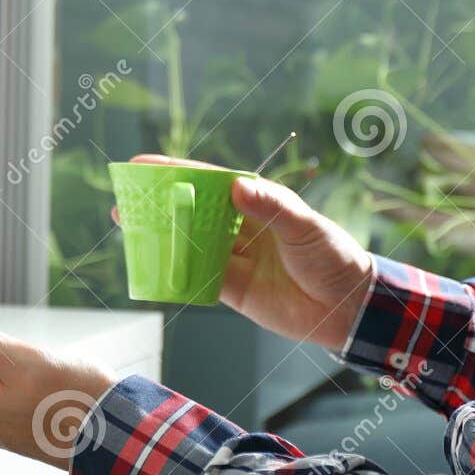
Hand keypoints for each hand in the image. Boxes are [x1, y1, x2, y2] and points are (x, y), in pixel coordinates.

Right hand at [118, 156, 373, 350]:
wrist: (350, 308)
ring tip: (127, 226)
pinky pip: (197, 277)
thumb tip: (235, 186)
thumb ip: (270, 207)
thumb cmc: (333, 257)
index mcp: (256, 202)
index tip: (142, 165)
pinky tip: (151, 264)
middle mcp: (240, 226)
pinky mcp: (233, 289)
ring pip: (189, 242)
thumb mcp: (305, 227)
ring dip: (160, 235)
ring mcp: (234, 257)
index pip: (209, 181)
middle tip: (124, 198)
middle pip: (191, 210)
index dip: (175, 172)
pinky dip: (175, 271)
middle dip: (158, 203)